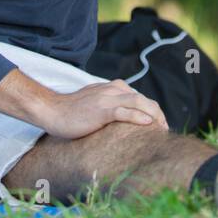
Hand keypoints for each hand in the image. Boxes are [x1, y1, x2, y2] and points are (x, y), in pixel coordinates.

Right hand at [40, 80, 168, 138]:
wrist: (52, 110)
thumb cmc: (72, 111)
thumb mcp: (96, 104)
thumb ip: (111, 107)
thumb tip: (125, 120)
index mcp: (114, 88)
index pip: (140, 98)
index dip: (153, 111)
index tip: (159, 125)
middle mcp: (113, 90)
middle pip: (144, 99)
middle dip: (158, 114)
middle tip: (165, 130)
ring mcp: (107, 99)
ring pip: (138, 103)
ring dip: (154, 115)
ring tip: (162, 128)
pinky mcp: (101, 110)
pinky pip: (124, 112)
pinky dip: (138, 117)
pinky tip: (148, 124)